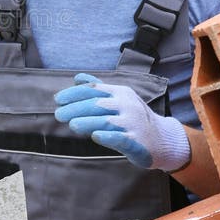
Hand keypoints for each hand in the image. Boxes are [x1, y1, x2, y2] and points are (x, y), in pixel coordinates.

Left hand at [54, 73, 189, 171]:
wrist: (161, 138)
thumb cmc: (133, 117)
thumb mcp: (119, 98)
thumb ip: (99, 88)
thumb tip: (77, 78)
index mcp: (120, 92)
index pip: (94, 89)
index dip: (74, 93)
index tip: (58, 99)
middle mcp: (127, 105)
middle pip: (97, 104)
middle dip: (75, 108)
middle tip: (59, 114)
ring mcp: (132, 123)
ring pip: (106, 120)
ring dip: (88, 122)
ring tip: (72, 124)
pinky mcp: (136, 141)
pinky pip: (120, 138)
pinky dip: (107, 136)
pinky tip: (95, 136)